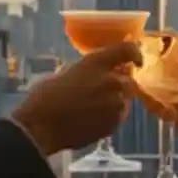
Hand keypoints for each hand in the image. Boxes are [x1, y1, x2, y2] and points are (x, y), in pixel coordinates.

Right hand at [11, 42, 141, 154]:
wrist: (42, 126)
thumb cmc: (45, 97)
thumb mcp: (67, 73)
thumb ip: (89, 71)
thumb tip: (98, 74)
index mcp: (97, 63)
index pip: (127, 50)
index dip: (135, 54)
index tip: (136, 60)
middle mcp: (112, 81)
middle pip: (128, 79)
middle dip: (119, 83)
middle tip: (103, 90)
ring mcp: (116, 104)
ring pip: (124, 100)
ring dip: (114, 102)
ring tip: (92, 108)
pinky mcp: (114, 124)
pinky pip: (117, 117)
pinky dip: (109, 117)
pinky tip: (90, 120)